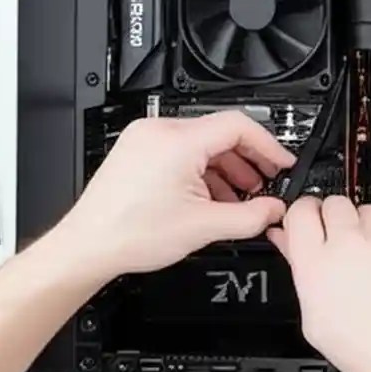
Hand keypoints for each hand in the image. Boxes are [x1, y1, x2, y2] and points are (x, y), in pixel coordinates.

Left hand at [53, 112, 294, 277]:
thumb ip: (250, 216)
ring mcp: (145, 139)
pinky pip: (181, 151)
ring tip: (238, 198)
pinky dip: (202, 171)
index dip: (268, 145)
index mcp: (178, 141)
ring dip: (226, 169)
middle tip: (265, 184)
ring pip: (201, 143)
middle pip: (220, 133)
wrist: (89, 246)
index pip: (238, 126)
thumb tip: (273, 209)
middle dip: (248, 161)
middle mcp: (159, 131)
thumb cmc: (130, 233)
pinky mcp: (137, 151)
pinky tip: (211, 198)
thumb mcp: (204, 227)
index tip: (282, 163)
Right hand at [268, 196, 370, 371]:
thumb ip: (298, 269)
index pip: (300, 211)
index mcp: (317, 266)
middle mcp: (351, 246)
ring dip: (368, 230)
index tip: (308, 219)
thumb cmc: (370, 351)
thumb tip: (285, 238)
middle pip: (335, 203)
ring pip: (369, 212)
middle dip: (335, 219)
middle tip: (344, 246)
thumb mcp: (315, 320)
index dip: (303, 213)